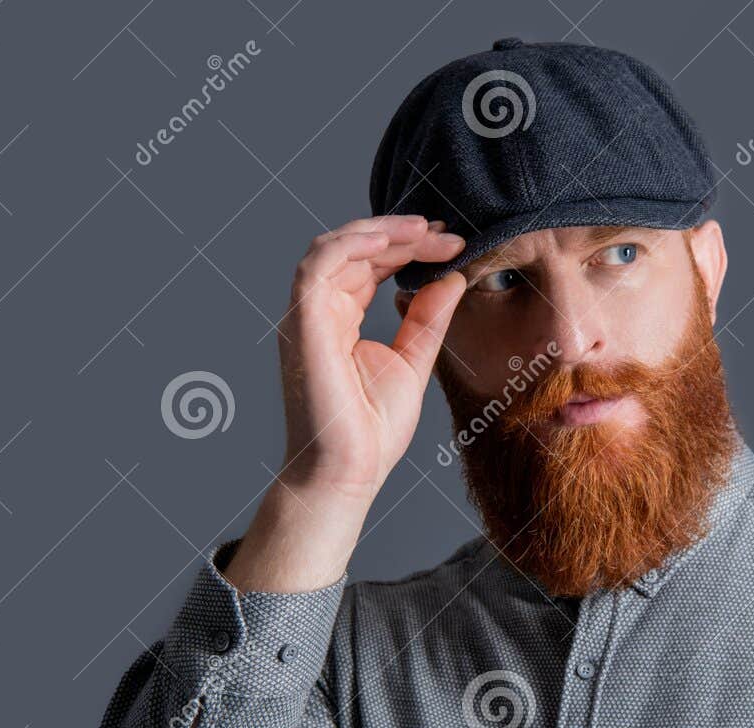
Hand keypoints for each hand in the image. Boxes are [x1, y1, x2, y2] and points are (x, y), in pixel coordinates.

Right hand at [276, 215, 465, 504]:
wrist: (347, 471)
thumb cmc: (372, 432)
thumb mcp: (413, 362)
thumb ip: (428, 318)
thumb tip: (451, 277)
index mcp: (341, 319)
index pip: (370, 266)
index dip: (408, 248)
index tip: (450, 243)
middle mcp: (320, 311)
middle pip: (355, 250)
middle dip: (402, 236)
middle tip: (445, 232)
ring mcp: (307, 315)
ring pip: (336, 247)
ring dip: (382, 232)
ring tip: (425, 230)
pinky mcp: (302, 321)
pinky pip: (319, 264)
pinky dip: (353, 244)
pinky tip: (392, 240)